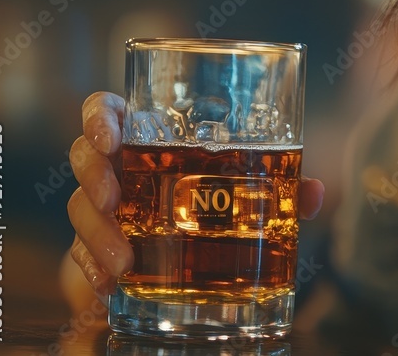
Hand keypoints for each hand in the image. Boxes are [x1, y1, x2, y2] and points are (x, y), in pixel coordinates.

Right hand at [66, 91, 325, 300]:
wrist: (201, 261)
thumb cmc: (220, 204)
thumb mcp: (255, 194)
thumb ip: (283, 190)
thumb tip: (316, 192)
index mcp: (149, 138)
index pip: (108, 111)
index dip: (98, 117)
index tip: (109, 135)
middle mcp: (119, 168)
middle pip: (85, 156)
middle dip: (93, 177)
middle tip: (113, 201)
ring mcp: (103, 209)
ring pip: (81, 209)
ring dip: (96, 233)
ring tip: (124, 259)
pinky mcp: (96, 249)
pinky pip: (81, 257)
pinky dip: (94, 272)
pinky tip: (111, 286)